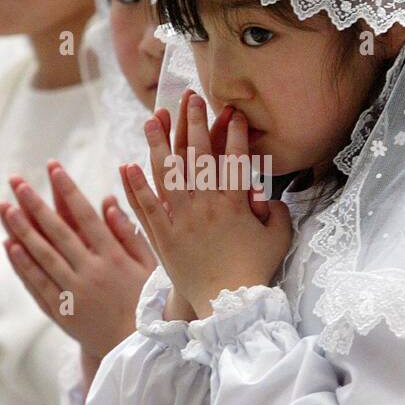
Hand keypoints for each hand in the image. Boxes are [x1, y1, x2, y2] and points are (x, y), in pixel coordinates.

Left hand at [0, 161, 156, 358]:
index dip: (68, 190)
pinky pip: (37, 284)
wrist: (135, 348)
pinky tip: (9, 245)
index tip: (55, 168)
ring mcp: (73, 293)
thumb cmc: (145, 302)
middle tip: (17, 181)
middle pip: (57, 232)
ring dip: (21, 230)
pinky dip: (22, 265)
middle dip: (35, 204)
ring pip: (42, 256)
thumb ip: (128, 233)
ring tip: (5, 207)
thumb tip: (108, 201)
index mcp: (113, 258)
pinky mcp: (61, 312)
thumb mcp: (148, 265)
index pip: (86, 216)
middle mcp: (90, 273)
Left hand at [121, 89, 290, 319]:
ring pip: (167, 174)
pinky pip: (146, 207)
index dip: (233, 132)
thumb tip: (261, 193)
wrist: (229, 306)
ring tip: (151, 119)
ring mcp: (182, 221)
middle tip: (189, 98)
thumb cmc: (255, 272)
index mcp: (235, 204)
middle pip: (197, 156)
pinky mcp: (163, 238)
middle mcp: (206, 206)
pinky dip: (136, 186)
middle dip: (194, 123)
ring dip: (158, 143)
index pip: (233, 158)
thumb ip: (274, 210)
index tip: (230, 112)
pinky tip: (127, 165)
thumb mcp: (277, 237)